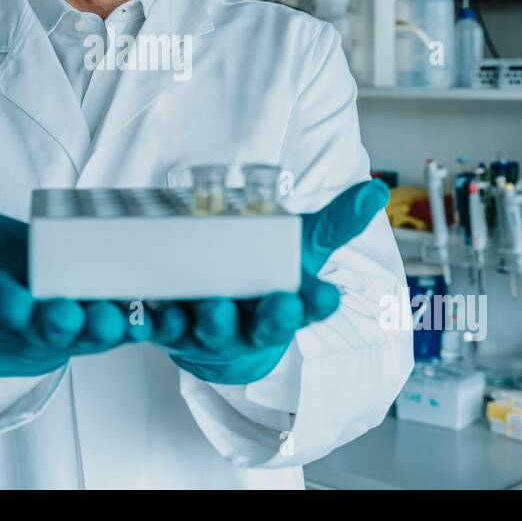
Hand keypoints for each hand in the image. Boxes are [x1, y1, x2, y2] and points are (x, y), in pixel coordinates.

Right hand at [0, 196, 149, 377]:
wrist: (19, 296)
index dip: (3, 303)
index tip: (10, 302)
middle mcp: (37, 318)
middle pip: (48, 325)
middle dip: (58, 322)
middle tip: (68, 315)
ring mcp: (76, 322)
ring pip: (92, 331)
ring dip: (106, 327)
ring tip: (119, 318)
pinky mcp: (111, 319)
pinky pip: (133, 324)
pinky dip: (151, 321)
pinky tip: (171, 310)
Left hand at [156, 180, 389, 385]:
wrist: (222, 326)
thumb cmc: (264, 280)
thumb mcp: (301, 249)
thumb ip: (335, 222)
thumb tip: (375, 190)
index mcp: (284, 306)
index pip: (306, 308)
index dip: (315, 303)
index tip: (327, 295)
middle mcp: (249, 325)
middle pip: (263, 326)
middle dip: (273, 317)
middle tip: (280, 304)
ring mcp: (208, 330)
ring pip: (211, 329)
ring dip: (213, 319)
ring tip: (215, 305)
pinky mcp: (168, 330)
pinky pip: (157, 328)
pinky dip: (150, 322)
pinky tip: (146, 314)